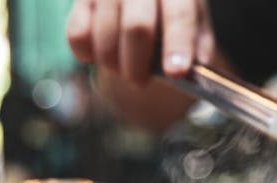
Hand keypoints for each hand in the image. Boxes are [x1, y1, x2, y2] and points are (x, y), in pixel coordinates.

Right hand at [67, 0, 216, 84]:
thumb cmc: (173, 19)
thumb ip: (198, 46)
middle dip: (138, 65)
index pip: (179, 15)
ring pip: (105, 33)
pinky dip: (88, 55)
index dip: (177, 44)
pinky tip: (100, 55)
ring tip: (123, 67)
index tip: (176, 72)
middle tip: (139, 82)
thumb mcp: (196, 28)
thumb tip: (194, 67)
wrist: (144, 2)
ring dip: (114, 63)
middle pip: (137, 27)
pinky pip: (77, 35)